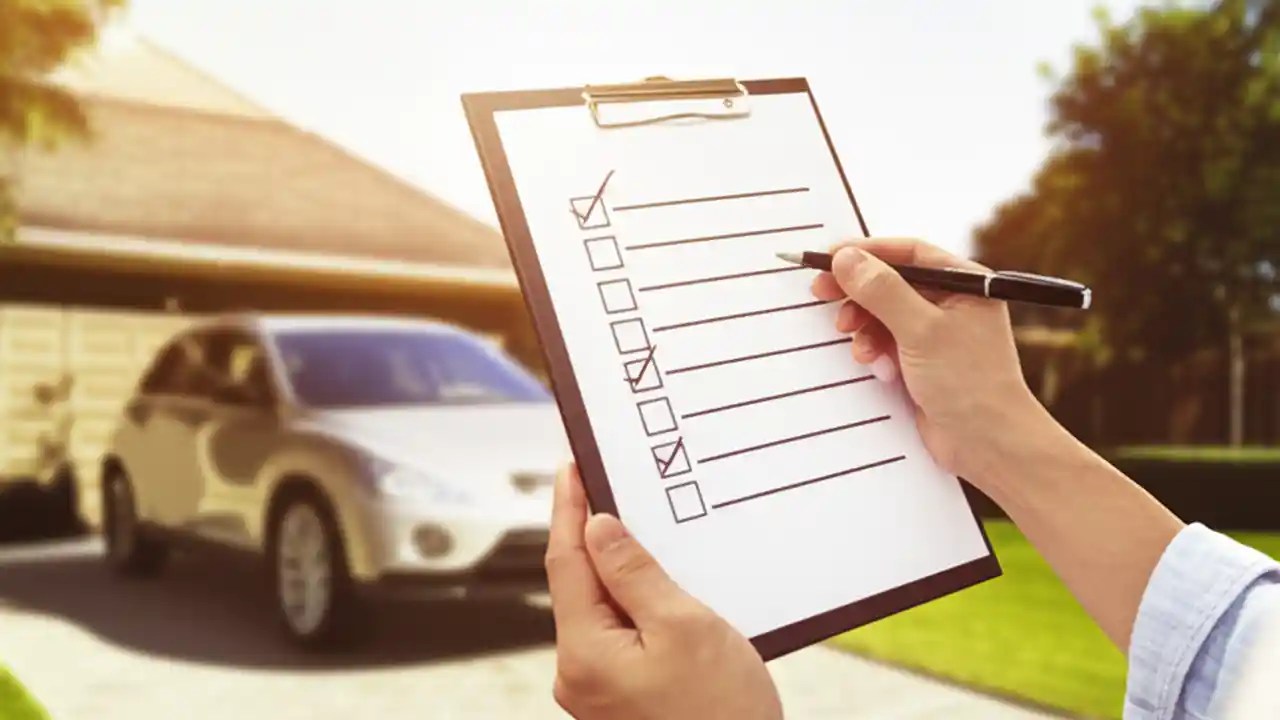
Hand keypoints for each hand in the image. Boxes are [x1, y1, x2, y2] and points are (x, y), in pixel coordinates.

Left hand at [545, 464, 781, 719]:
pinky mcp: (622, 699)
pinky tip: (659, 587)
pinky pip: (620, 636)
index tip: (570, 468)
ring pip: (602, 611)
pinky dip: (635, 605)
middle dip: (594, 536)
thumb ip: (635, 574)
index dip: (568, 509)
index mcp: (584, 654)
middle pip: (580, 586)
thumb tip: (598, 529)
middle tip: (607, 485)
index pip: (565, 561)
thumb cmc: (723, 717)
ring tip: (642, 531)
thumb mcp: (684, 626)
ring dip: (620, 572)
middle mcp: (579, 675)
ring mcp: (598, 691)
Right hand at [810, 237, 1047, 487]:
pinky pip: (887, 344)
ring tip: (862, 348)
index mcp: (965, 283)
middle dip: (858, 292)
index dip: (867, 252)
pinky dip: (876, 352)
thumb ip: (882, 291)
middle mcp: (952, 303)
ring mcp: (937, 334)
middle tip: (822, 293)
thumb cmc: (970, 383)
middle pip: (891, 282)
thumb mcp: (921, 330)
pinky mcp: (923, 362)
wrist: (989, 444)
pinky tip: (880, 370)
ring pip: (884, 315)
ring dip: (865, 328)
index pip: (908, 253)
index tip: (829, 258)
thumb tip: (846, 258)